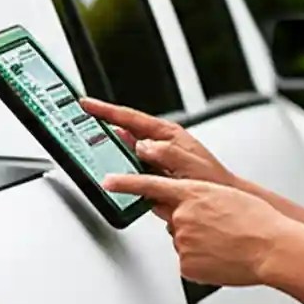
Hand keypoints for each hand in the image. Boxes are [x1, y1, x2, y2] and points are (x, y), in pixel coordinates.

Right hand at [80, 97, 236, 187]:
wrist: (221, 199)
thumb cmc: (212, 180)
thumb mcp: (188, 164)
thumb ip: (166, 153)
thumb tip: (141, 145)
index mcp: (168, 134)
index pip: (131, 117)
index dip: (107, 110)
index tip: (87, 104)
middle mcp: (161, 143)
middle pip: (124, 129)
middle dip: (103, 124)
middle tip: (81, 120)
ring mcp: (156, 158)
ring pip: (125, 150)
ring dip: (111, 149)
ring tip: (92, 146)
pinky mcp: (154, 174)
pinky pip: (131, 168)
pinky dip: (121, 169)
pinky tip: (115, 174)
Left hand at [102, 174, 286, 285]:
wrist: (271, 247)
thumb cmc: (257, 220)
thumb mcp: (227, 195)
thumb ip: (201, 197)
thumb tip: (190, 207)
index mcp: (193, 192)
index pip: (149, 185)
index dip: (125, 182)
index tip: (108, 180)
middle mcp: (183, 215)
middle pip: (167, 213)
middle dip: (181, 216)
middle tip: (208, 221)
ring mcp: (182, 241)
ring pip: (180, 238)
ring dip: (196, 239)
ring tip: (223, 240)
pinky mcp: (186, 264)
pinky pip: (187, 259)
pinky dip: (200, 258)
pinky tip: (220, 254)